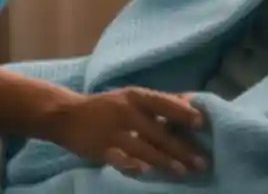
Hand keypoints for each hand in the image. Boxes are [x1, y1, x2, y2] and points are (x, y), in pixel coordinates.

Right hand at [47, 88, 209, 178]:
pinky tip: (145, 171)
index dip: (182, 113)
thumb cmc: (107, 106)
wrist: (66, 115)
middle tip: (202, 161)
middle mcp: (126, 112)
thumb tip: (192, 102)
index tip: (201, 123)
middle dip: (181, 148)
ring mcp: (113, 131)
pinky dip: (131, 165)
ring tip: (183, 171)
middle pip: (158, 132)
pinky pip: (119, 159)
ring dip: (165, 161)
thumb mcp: (132, 97)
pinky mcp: (101, 149)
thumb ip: (160, 101)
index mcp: (135, 97)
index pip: (163, 103)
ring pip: (143, 148)